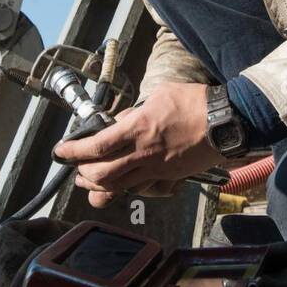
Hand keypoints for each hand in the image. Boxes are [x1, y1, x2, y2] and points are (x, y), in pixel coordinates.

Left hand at [53, 82, 222, 208]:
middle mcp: (143, 153)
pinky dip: (127, 190)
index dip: (73, 152)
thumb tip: (120, 121)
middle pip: (101, 174)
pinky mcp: (170, 178)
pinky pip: (142, 191)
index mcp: (137, 129)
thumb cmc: (194, 103)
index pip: (96, 146)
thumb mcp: (158, 95)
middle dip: (82, 173)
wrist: (226, 122)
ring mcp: (157, 170)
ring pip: (119, 187)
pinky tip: (122, 185)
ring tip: (90, 181)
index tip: (60, 152)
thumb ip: (134, 111)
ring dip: (99, 186)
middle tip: (76, 168)